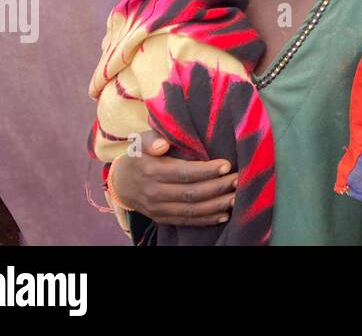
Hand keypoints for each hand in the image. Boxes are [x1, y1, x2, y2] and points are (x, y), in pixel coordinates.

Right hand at [109, 130, 236, 226]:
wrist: (122, 183)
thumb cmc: (140, 156)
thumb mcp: (141, 142)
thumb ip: (151, 139)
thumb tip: (162, 144)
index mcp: (151, 172)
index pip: (183, 173)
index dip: (206, 171)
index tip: (227, 165)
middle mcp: (154, 193)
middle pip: (191, 193)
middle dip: (218, 187)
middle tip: (239, 179)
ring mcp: (158, 209)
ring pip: (191, 210)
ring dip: (216, 205)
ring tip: (236, 197)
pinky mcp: (162, 219)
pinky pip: (187, 221)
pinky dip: (206, 219)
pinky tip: (224, 214)